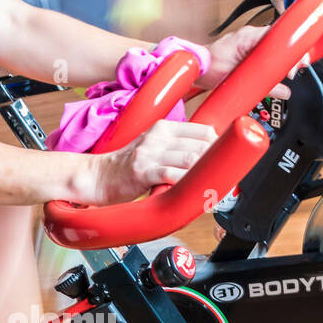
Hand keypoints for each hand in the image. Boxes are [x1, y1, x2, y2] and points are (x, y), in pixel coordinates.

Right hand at [84, 119, 218, 204]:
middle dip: (218, 164)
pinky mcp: (143, 171)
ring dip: (207, 176)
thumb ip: (175, 149)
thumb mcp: (151, 148)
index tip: (226, 163)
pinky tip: (195, 194)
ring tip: (215, 189)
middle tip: (226, 181)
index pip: (203, 130)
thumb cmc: (126, 168)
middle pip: (202, 144)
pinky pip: (173, 175)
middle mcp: (158, 136)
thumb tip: (205, 161)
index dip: (219, 146)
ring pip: (192, 158)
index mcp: (163, 128)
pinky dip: (188, 184)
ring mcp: (150, 153)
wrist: (97, 177)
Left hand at [199, 25, 295, 98]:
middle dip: (291, 56)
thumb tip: (284, 91)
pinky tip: (277, 71)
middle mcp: (251, 35)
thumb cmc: (209, 68)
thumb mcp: (238, 79)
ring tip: (288, 72)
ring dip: (282, 60)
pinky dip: (273, 61)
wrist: (197, 67)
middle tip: (295, 71)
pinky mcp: (248, 49)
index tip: (296, 65)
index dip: (292, 51)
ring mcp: (250, 41)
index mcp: (249, 36)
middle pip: (281, 42)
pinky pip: (266, 52)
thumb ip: (263, 85)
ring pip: (275, 47)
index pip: (280, 37)